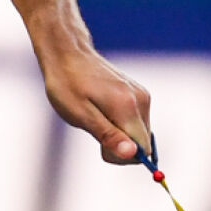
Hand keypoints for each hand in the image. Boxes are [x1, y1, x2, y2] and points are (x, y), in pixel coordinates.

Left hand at [36, 42, 151, 164]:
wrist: (67, 54)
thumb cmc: (68, 86)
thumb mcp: (81, 116)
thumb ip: (109, 135)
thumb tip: (132, 154)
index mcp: (128, 107)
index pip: (143, 150)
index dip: (121, 156)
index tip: (101, 143)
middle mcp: (142, 100)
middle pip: (143, 143)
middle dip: (120, 146)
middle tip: (94, 128)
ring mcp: (142, 95)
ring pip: (139, 134)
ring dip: (120, 135)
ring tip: (96, 117)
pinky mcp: (139, 93)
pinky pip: (136, 122)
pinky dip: (121, 124)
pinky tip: (102, 110)